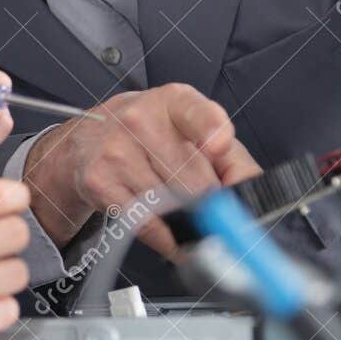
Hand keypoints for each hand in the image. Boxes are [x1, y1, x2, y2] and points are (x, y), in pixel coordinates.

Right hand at [23, 83, 260, 256]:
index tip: (218, 146)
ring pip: (170, 204)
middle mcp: (141, 119)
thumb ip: (229, 157)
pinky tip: (173, 237)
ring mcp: (116, 151)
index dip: (210, 130)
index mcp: (174, 101)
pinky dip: (166, 238)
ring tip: (191, 220)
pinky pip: (145, 222)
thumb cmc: (150, 135)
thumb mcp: (190, 131)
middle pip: (192, 177)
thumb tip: (253, 194)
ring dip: (188, 222)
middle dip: (210, 203)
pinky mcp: (100, 182)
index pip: (196, 111)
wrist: (87, 141)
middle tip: (215, 212)